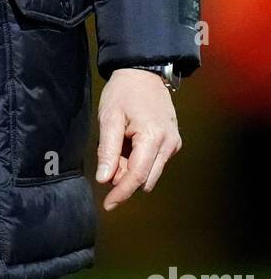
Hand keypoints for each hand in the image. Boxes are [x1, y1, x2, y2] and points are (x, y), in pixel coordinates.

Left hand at [95, 69, 182, 210]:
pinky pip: (154, 162)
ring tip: (118, 145)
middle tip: (108, 159)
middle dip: (124, 178)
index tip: (108, 205)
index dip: (122, 192)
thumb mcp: (110, 117)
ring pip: (150, 172)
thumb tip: (104, 179)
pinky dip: (139, 160)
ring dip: (131, 168)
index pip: (137, 176)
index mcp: (154, 138)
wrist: (143, 72)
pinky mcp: (173, 142)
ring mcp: (174, 144)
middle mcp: (169, 145)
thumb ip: (107, 149)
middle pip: (145, 178)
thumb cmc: (124, 92)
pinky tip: (128, 143)